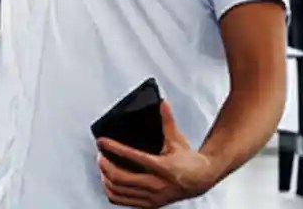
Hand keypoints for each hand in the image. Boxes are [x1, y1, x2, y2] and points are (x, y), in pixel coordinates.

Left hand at [97, 101, 218, 206]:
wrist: (202, 180)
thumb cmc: (189, 160)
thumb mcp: (178, 140)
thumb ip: (167, 121)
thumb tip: (162, 103)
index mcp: (163, 167)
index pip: (133, 157)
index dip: (114, 148)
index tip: (101, 141)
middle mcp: (157, 185)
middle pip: (121, 177)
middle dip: (105, 165)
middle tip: (100, 155)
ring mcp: (153, 197)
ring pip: (119, 191)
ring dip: (106, 178)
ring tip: (103, 167)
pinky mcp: (150, 204)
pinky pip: (123, 201)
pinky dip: (112, 191)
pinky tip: (109, 182)